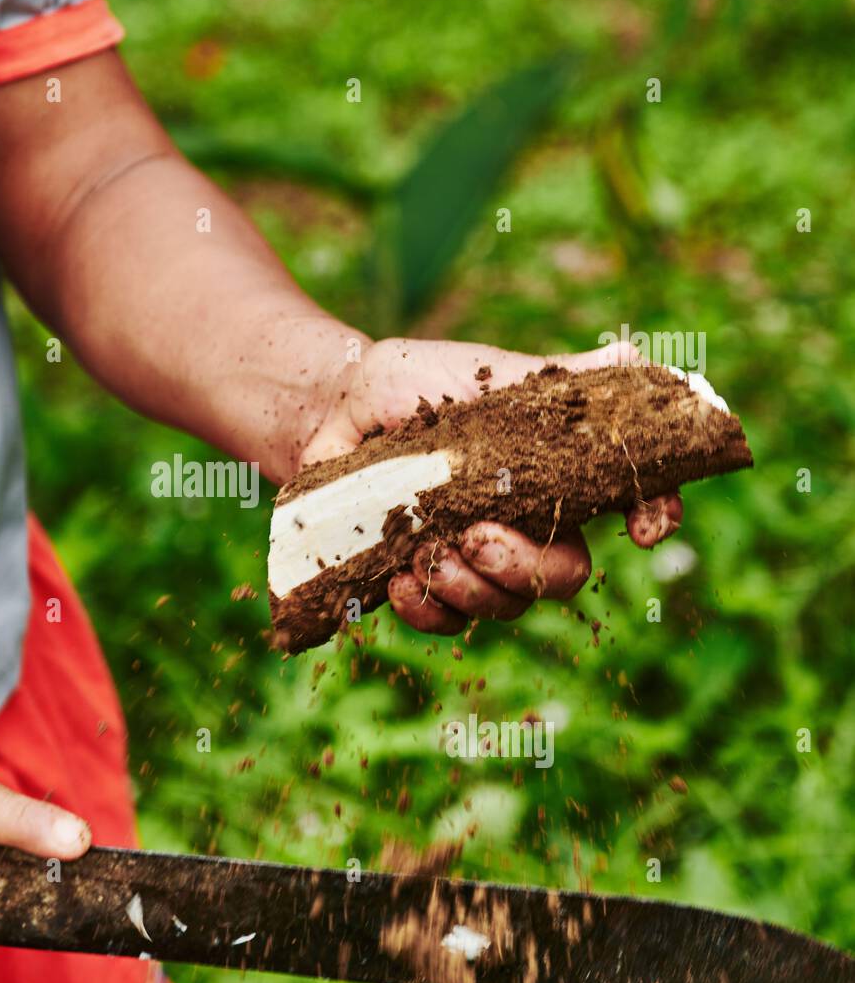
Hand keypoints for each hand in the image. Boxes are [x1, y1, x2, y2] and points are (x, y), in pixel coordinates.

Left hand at [300, 338, 682, 634]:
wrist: (330, 411)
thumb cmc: (410, 384)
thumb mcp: (485, 374)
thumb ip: (559, 379)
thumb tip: (636, 361)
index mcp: (554, 473)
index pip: (628, 502)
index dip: (652, 516)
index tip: (644, 529)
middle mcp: (524, 524)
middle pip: (564, 576)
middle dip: (527, 567)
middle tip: (477, 536)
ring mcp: (472, 559)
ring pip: (504, 606)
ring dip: (470, 586)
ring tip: (427, 552)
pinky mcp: (421, 582)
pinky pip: (443, 621)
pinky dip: (425, 607)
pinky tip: (400, 578)